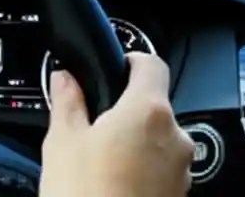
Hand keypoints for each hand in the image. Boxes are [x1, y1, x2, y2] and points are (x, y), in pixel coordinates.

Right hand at [41, 53, 193, 196]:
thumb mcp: (62, 143)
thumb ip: (68, 102)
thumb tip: (66, 79)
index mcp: (148, 111)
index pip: (151, 63)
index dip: (131, 61)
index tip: (115, 67)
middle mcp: (175, 137)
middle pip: (154, 106)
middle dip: (126, 113)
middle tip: (94, 128)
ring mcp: (182, 171)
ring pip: (159, 142)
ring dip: (136, 145)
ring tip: (101, 165)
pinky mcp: (180, 196)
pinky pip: (162, 171)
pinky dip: (142, 172)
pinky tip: (114, 187)